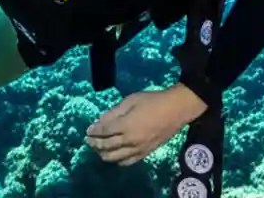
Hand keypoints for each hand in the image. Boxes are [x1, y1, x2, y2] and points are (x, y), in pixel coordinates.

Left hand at [84, 85, 207, 166]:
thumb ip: (114, 112)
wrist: (175, 110)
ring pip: (114, 157)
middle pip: (106, 146)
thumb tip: (100, 121)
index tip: (88, 130)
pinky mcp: (145, 153)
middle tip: (89, 140)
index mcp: (125, 125)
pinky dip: (117, 160)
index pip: (103, 131)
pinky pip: (127, 162)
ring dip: (103, 154)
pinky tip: (114, 156)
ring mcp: (138, 149)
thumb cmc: (153, 101)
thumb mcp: (131, 101)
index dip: (93, 131)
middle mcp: (129, 140)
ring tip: (98, 149)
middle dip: (94, 143)